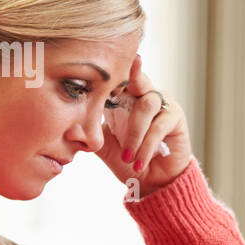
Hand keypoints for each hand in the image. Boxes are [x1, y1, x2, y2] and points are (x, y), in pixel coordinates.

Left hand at [96, 55, 191, 195]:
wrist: (151, 180)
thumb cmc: (127, 159)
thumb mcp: (103, 144)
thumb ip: (90, 130)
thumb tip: (68, 126)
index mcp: (124, 97)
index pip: (116, 80)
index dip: (110, 74)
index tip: (99, 69)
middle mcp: (144, 94)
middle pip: (138, 78)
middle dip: (132, 73)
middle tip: (131, 64)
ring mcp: (162, 104)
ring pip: (146, 106)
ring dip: (134, 133)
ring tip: (127, 157)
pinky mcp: (176, 118)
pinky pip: (159, 127)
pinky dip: (146, 146)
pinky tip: (139, 162)